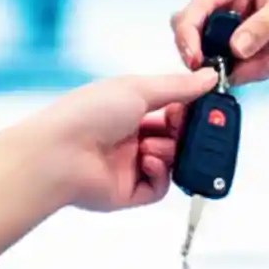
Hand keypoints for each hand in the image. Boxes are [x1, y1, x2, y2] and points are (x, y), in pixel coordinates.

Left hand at [33, 68, 218, 211]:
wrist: (58, 154)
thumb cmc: (87, 113)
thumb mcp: (139, 89)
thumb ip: (178, 86)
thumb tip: (209, 77)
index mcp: (127, 108)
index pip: (169, 108)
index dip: (185, 108)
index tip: (199, 105)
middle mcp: (129, 136)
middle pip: (174, 136)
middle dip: (183, 132)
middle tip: (184, 127)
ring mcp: (129, 165)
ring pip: (171, 160)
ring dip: (169, 151)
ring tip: (151, 145)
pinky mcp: (129, 191)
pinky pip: (160, 186)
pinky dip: (161, 173)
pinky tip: (147, 161)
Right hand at [170, 0, 268, 84]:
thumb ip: (263, 26)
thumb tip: (236, 49)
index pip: (199, 5)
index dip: (189, 31)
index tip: (194, 58)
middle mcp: (226, 5)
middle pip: (190, 30)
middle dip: (204, 55)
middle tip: (222, 73)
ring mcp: (230, 29)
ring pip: (209, 55)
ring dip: (236, 67)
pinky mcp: (238, 49)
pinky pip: (230, 67)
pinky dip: (249, 73)